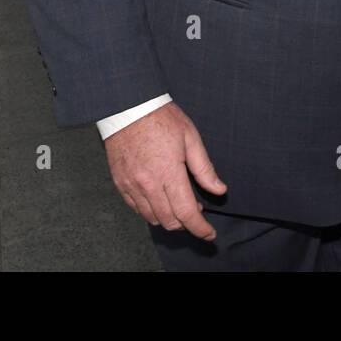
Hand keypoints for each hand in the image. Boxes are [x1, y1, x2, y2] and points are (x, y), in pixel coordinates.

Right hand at [104, 101, 226, 239]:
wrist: (128, 106)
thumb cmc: (161, 117)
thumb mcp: (190, 138)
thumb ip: (204, 168)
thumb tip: (219, 189)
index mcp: (169, 173)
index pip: (187, 213)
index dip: (201, 229)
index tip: (209, 234)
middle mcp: (148, 184)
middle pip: (170, 221)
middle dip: (186, 224)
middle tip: (196, 213)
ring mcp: (132, 185)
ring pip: (152, 218)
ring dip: (168, 219)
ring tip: (178, 205)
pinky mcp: (120, 182)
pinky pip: (136, 208)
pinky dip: (150, 211)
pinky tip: (159, 200)